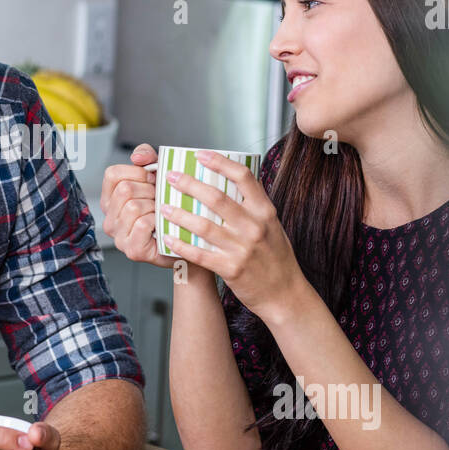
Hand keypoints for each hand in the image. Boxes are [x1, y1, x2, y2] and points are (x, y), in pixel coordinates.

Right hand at [101, 143, 177, 268]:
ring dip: (155, 207)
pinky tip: (162, 225)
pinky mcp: (133, 250)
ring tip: (162, 213)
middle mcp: (110, 219)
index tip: (151, 180)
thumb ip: (147, 158)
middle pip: (124, 190)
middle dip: (149, 191)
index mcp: (111, 200)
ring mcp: (119, 236)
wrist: (188, 239)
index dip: (136, 172)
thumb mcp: (157, 176)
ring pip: (133, 207)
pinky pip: (143, 223)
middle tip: (160, 199)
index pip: (112, 174)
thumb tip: (138, 157)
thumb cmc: (170, 208)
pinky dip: (158, 221)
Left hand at [158, 149, 304, 322]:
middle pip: (217, 198)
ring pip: (203, 225)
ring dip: (179, 214)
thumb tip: (228, 183)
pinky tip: (168, 238)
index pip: (243, 177)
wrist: (285, 294)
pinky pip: (199, 254)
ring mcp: (242, 249)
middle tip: (171, 177)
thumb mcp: (272, 226)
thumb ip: (253, 207)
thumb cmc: (275, 258)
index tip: (200, 155)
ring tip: (163, 207)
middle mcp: (254, 227)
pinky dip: (181, 245)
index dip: (220, 162)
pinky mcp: (231, 269)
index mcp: (265, 212)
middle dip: (190, 184)